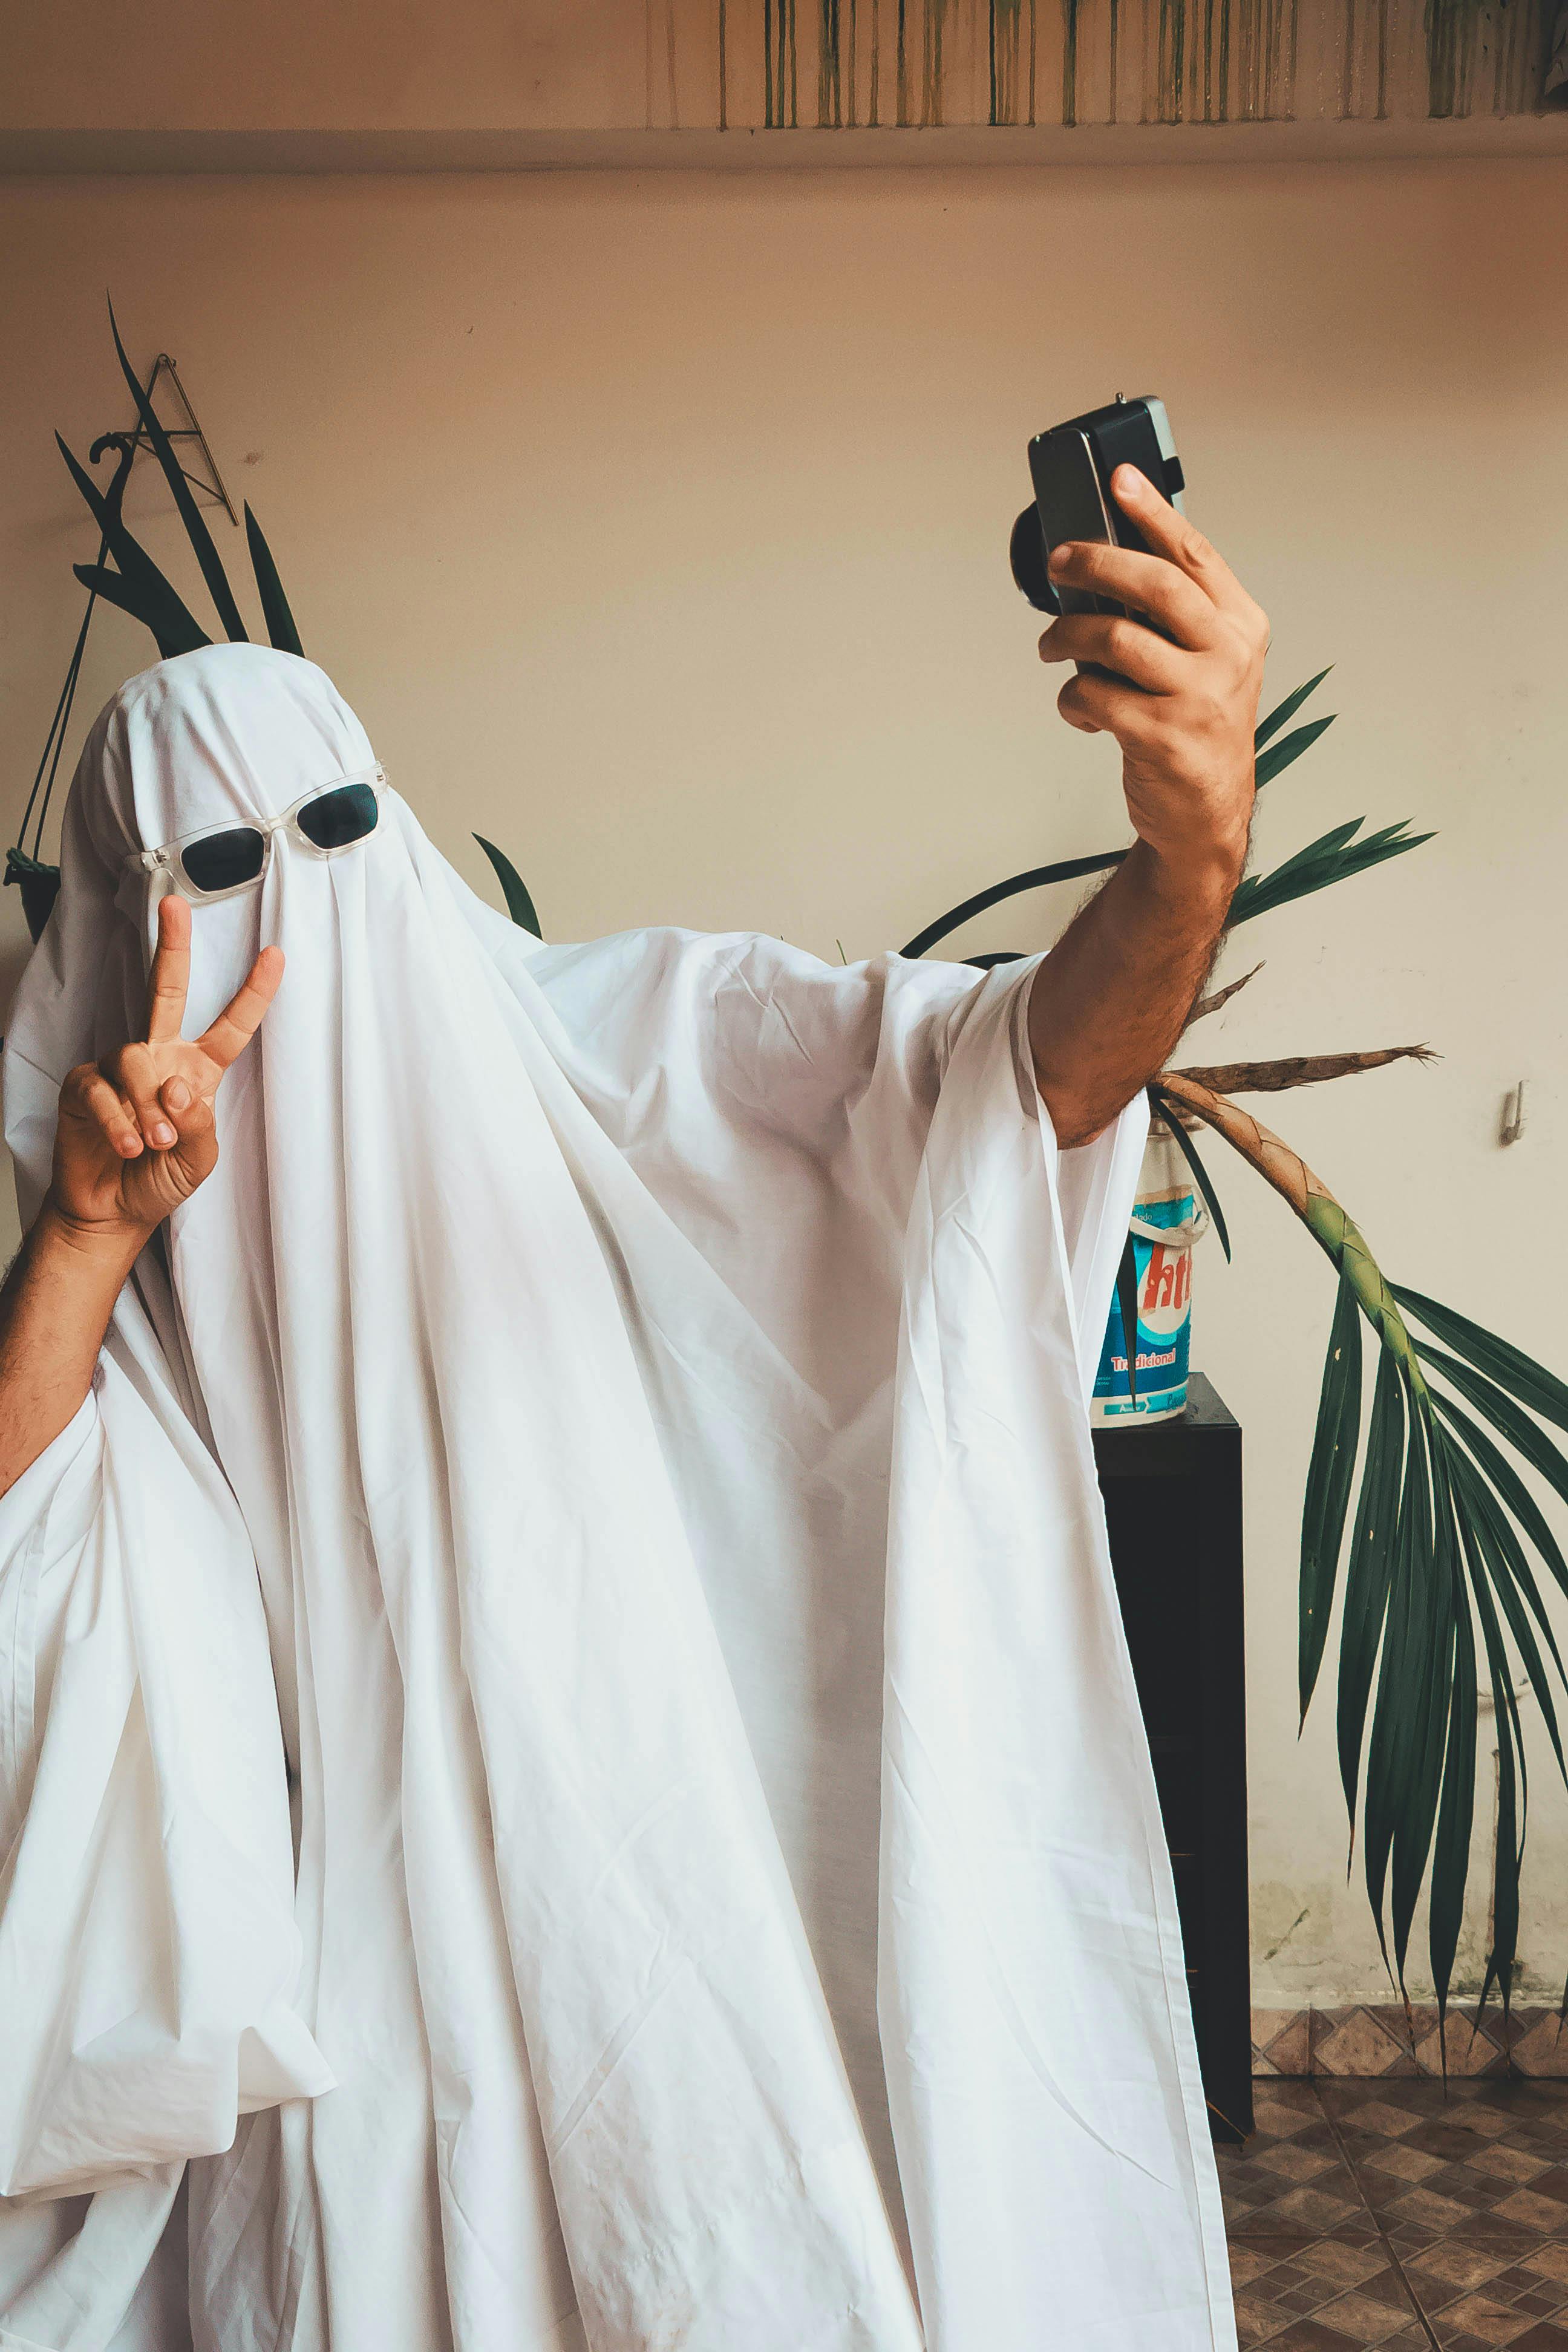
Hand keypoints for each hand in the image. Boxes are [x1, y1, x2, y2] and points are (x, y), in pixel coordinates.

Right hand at [48, 894, 283, 1244]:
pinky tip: (128, 1146)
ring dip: (149, 1106)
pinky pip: (103, 1088)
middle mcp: (159, 1056)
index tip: (276, 954)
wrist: (113, 1210)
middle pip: (165, 990)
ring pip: (136, 1057)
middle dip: (172, 945)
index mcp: (198, 1070)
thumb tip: (178, 1086)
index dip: (254, 993)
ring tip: (153, 1143)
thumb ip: (200, 1124)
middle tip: (176, 905)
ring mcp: (118, 1067)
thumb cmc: (161, 1180)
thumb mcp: (200, 1160)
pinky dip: (120, 1121)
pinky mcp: (84, 1084)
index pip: (232, 1027)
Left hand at [1037, 464, 1268, 896]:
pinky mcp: (1163, 738)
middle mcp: (1227, 656)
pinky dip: (1072, 699)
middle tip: (1058, 563)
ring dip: (1065, 637)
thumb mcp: (1203, 662)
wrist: (1204, 813)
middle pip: (1153, 585)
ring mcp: (1199, 699)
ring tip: (1049, 647)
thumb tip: (1103, 561)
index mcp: (1240, 626)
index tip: (1117, 480)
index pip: (1194, 554)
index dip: (1151, 512)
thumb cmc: (1194, 726)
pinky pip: (1094, 696)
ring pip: (1113, 639)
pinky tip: (1080, 709)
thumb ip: (1170, 616)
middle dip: (1094, 563)